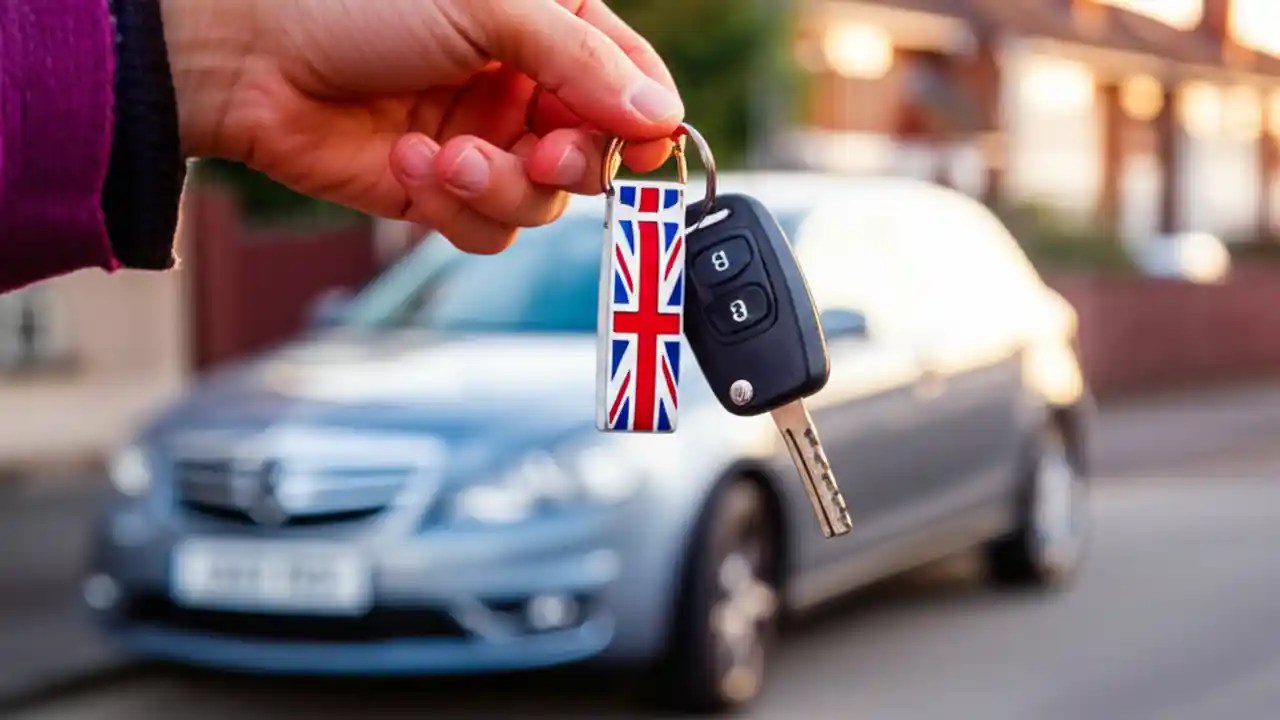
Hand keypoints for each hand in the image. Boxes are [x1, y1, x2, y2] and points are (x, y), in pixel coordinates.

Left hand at [162, 0, 684, 252]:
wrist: (249, 54)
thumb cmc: (356, 0)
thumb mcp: (490, 5)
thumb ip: (583, 63)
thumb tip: (662, 118)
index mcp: (547, 29)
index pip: (630, 85)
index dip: (645, 124)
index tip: (646, 151)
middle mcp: (522, 88)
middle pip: (594, 156)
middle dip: (567, 163)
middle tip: (539, 155)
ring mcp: (485, 143)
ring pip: (541, 205)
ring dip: (498, 189)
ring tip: (446, 157)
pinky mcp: (442, 192)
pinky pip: (487, 230)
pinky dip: (453, 209)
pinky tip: (409, 165)